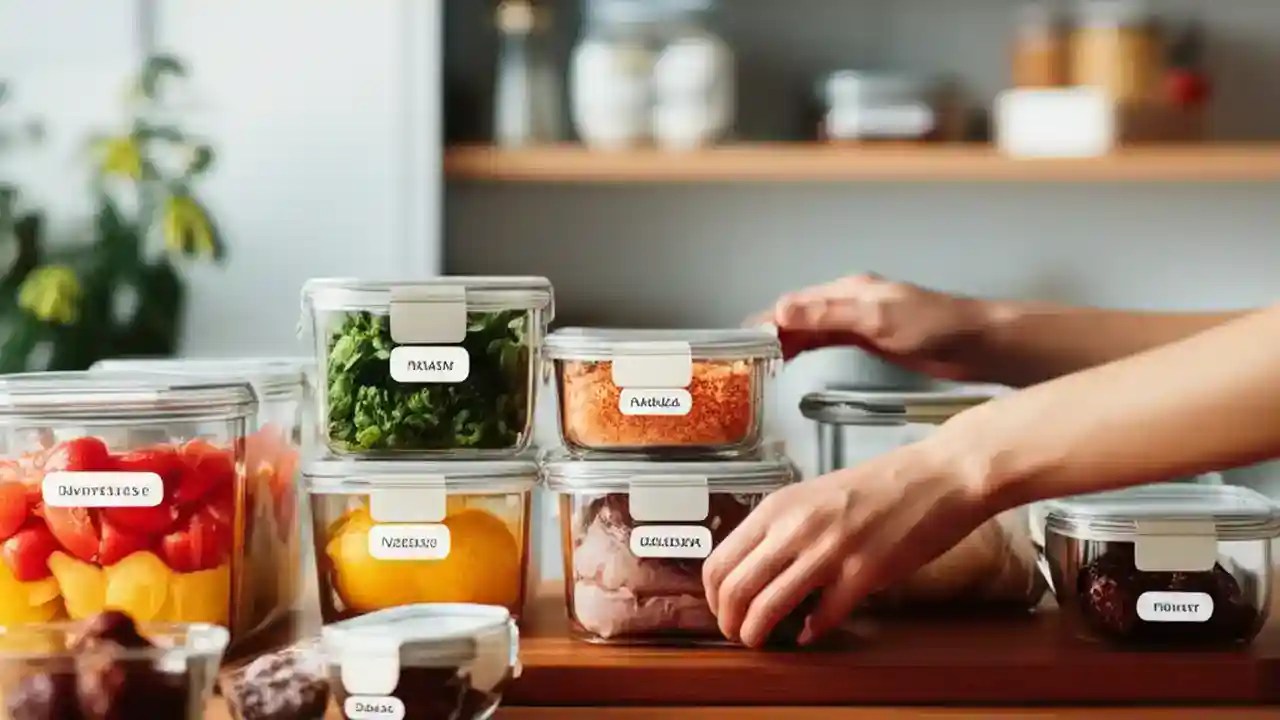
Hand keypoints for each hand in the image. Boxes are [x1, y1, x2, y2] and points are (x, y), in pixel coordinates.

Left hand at [702, 441, 992, 647]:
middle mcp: (795, 527)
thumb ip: (781, 529)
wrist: (937, 477)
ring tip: (763, 641)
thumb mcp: (812, 498)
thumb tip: (754, 570)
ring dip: (759, 633)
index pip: (720, 561)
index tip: (724, 611)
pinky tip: (812, 634)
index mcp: (778, 507)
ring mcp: (829, 550)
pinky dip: (812, 633)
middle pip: (736, 588)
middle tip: (739, 634)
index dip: (714, 597)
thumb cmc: (876, 488)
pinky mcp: (864, 572)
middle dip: (730, 622)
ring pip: (769, 606)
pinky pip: (824, 616)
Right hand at [752, 274, 990, 379]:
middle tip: (744, 359)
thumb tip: (781, 312)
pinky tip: (794, 361)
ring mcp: (862, 321)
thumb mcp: (877, 320)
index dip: (766, 321)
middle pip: (798, 314)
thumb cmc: (936, 327)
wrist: (980, 343)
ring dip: (785, 341)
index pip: (794, 303)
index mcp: (850, 290)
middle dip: (770, 331)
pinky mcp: (872, 340)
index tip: (741, 343)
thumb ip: (829, 316)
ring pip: (810, 328)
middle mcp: (851, 301)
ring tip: (760, 363)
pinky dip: (804, 348)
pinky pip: (826, 340)